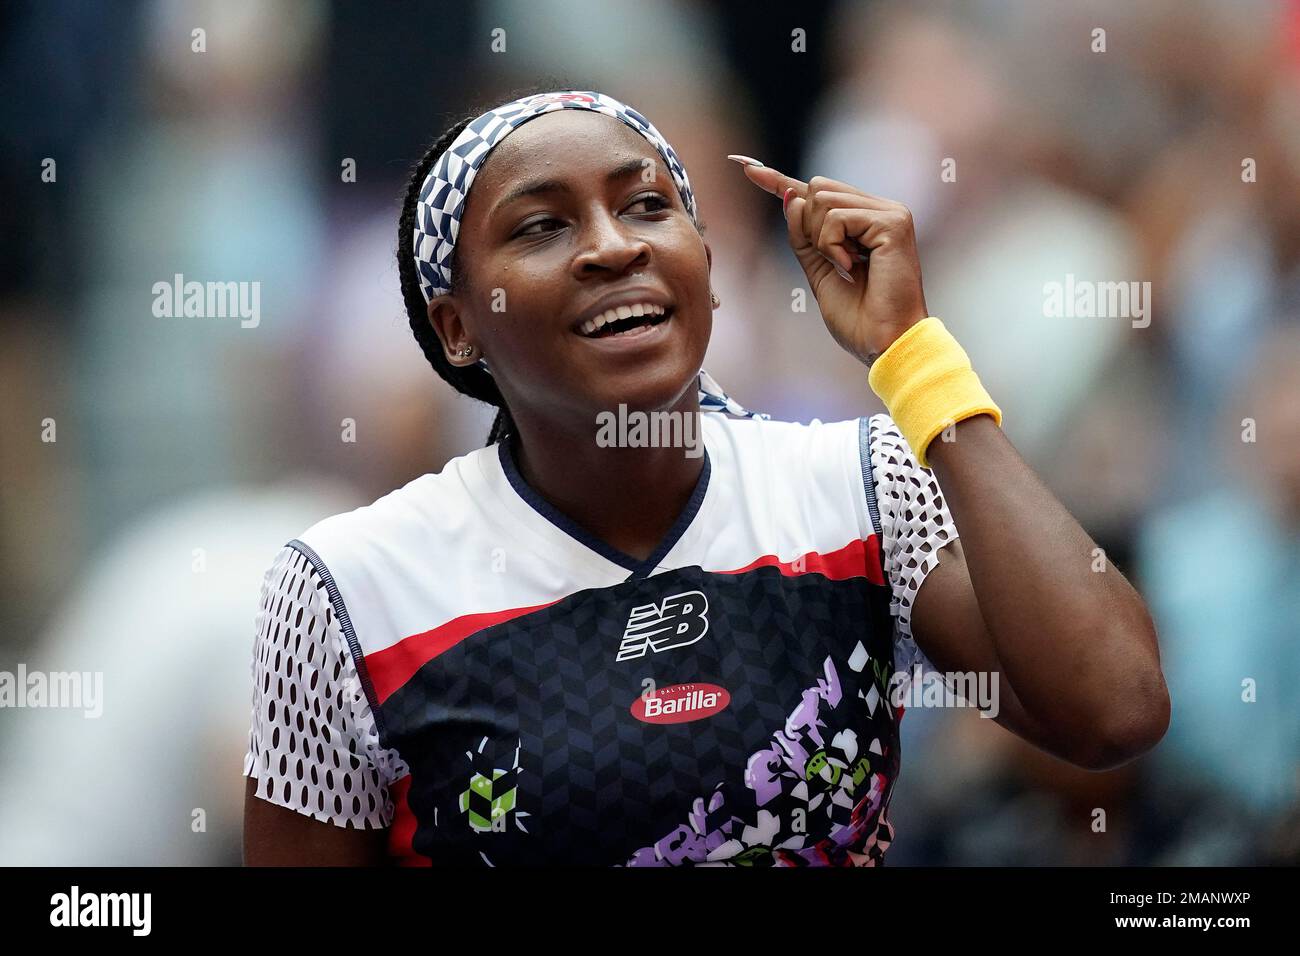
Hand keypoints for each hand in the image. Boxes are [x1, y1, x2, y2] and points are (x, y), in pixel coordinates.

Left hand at [732, 158, 928, 364]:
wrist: (883, 343)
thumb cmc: (858, 316)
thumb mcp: (818, 270)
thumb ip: (804, 236)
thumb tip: (790, 196)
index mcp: (864, 221)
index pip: (817, 193)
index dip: (779, 180)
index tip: (745, 167)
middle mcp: (879, 210)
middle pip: (816, 188)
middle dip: (809, 227)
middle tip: (833, 262)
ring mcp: (889, 213)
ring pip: (823, 199)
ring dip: (821, 240)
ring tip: (846, 268)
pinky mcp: (893, 222)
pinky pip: (837, 217)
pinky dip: (832, 246)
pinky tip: (853, 267)